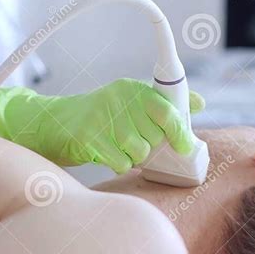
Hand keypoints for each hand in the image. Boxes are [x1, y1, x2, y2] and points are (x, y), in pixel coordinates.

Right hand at [0, 80, 204, 173]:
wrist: (54, 124)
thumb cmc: (101, 117)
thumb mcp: (131, 103)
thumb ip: (166, 104)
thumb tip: (200, 103)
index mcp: (132, 89)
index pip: (166, 110)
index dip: (179, 131)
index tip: (185, 145)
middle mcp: (118, 100)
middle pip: (154, 137)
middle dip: (149, 146)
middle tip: (136, 142)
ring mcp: (102, 119)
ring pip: (139, 152)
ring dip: (133, 156)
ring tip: (119, 146)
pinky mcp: (89, 138)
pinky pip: (121, 163)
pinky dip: (118, 164)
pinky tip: (108, 154)